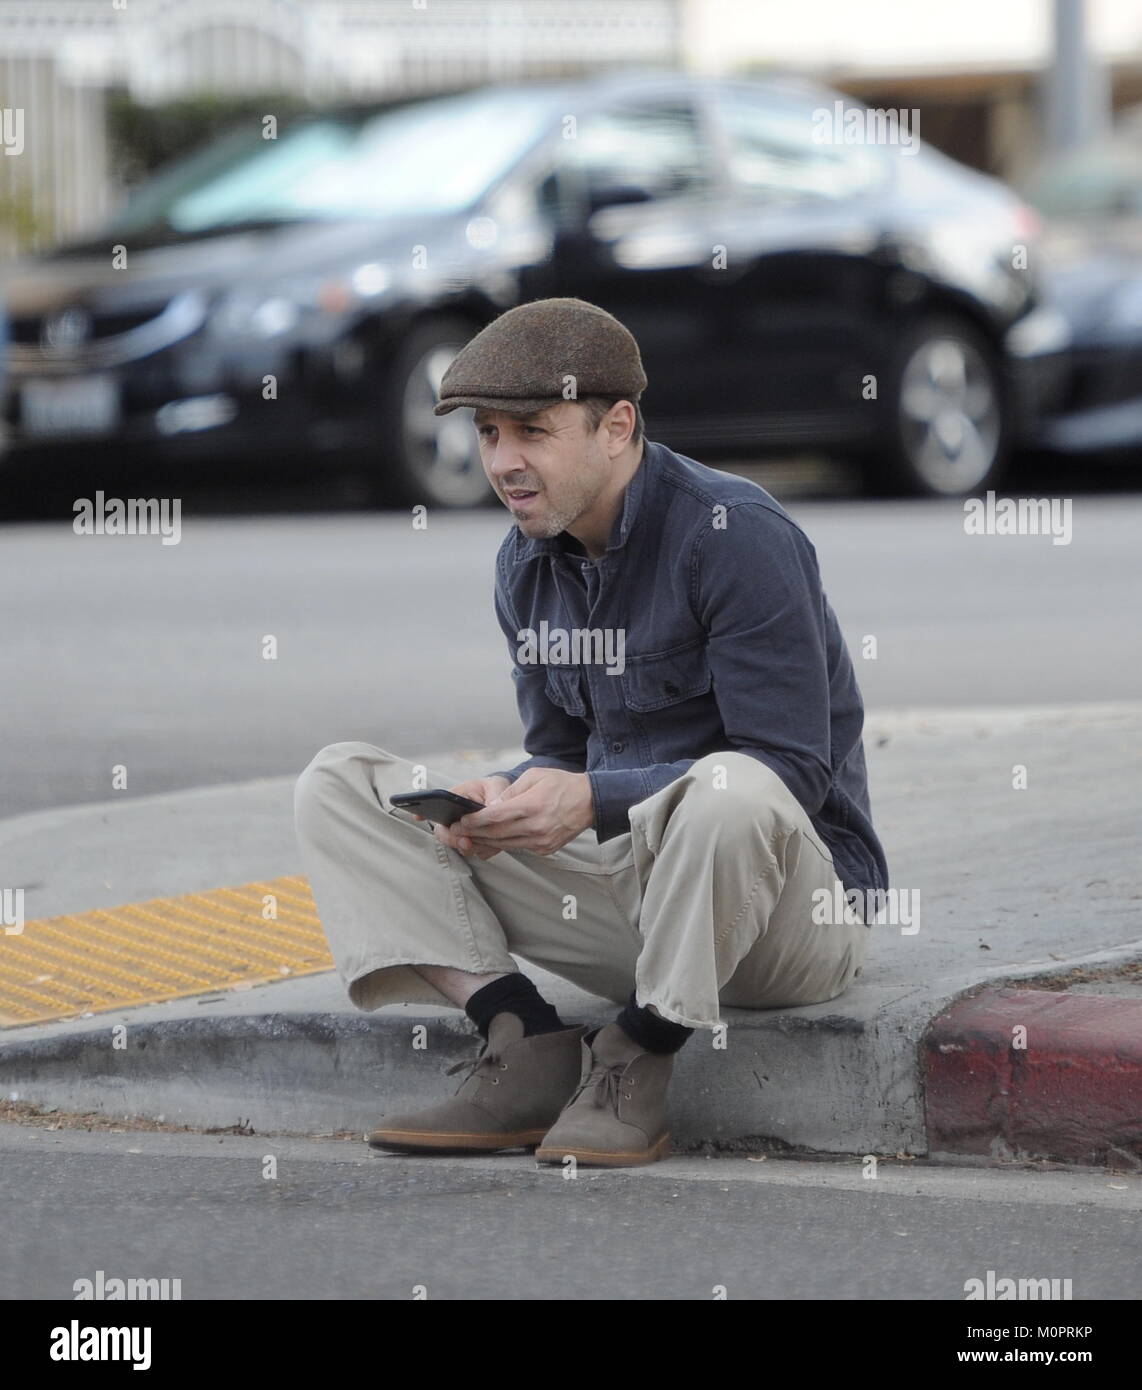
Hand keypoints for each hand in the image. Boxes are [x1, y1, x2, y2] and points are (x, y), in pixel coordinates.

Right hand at [410, 776, 510, 859]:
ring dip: (471, 847)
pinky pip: (476, 852)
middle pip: (443, 832)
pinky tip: (495, 843)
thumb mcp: (496, 786)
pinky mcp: (475, 843)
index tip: (417, 816)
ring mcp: (463, 832)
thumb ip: (495, 795)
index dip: (424, 811)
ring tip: (487, 842)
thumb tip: (493, 807)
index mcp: (455, 798)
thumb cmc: (496, 789)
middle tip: (466, 842)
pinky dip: (485, 850)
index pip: (435, 803)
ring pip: (459, 845)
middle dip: (452, 839)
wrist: (505, 801)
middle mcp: (454, 817)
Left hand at [448, 768, 594, 856]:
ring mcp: (541, 841)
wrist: (590, 802)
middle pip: (497, 834)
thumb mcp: (534, 776)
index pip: (496, 816)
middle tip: (457, 831)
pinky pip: (518, 848)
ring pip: (505, 845)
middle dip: (474, 833)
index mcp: (532, 805)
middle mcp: (536, 826)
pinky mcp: (545, 849)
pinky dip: (503, 844)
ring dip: (485, 842)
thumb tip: (490, 806)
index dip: (475, 820)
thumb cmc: (560, 784)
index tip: (461, 821)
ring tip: (469, 837)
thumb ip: (511, 792)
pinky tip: (491, 840)